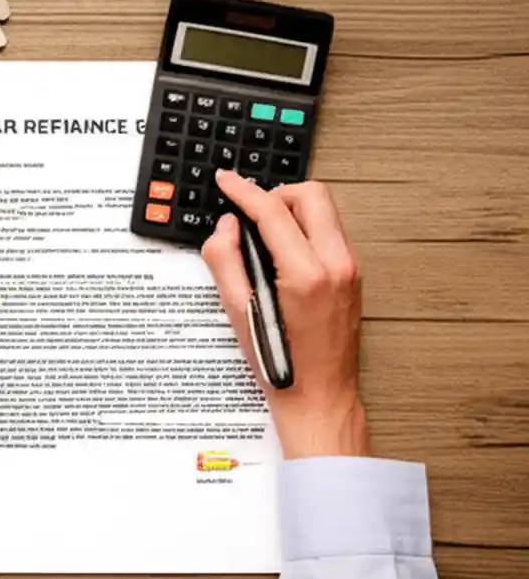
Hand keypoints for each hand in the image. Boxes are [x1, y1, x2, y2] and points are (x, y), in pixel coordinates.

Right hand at [202, 171, 368, 459]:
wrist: (319, 397)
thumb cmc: (283, 367)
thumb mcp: (238, 314)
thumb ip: (225, 262)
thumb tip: (226, 228)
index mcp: (307, 274)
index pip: (273, 211)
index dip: (244, 190)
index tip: (227, 182)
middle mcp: (336, 265)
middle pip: (312, 195)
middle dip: (276, 194)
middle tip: (249, 209)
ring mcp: (349, 270)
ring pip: (324, 211)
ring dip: (291, 212)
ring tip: (261, 234)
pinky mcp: (352, 276)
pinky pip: (329, 232)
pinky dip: (303, 230)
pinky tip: (280, 252)